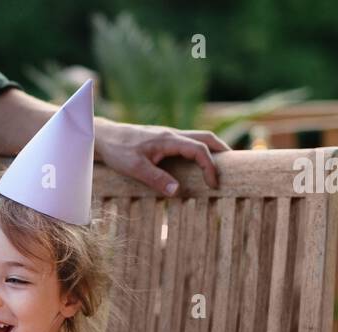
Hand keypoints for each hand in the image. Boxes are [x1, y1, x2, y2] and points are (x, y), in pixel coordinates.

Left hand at [95, 120, 229, 196]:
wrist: (103, 137)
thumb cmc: (117, 151)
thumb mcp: (135, 168)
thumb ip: (156, 179)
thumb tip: (178, 192)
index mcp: (168, 139)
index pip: (199, 149)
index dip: (210, 166)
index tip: (213, 184)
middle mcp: (171, 134)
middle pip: (206, 137)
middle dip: (222, 151)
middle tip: (234, 167)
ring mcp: (168, 136)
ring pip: (198, 138)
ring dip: (212, 149)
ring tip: (222, 165)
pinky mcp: (162, 140)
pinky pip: (188, 143)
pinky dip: (199, 151)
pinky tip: (199, 163)